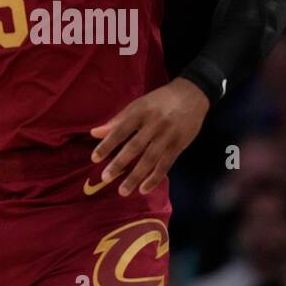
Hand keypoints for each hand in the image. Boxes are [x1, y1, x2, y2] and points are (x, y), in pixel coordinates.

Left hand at [89, 78, 209, 195]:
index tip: (95, 158)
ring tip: (123, 191)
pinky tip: (144, 189)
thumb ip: (117, 120)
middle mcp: (154, 125)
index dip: (107, 144)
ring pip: (150, 159)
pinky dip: (155, 178)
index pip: (121, 130)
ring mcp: (167, 136)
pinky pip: (165, 165)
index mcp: (140, 112)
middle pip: (135, 147)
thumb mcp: (138, 105)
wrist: (192, 94)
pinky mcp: (178, 145)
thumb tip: (94, 133)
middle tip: (106, 178)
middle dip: (119, 163)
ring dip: (136, 176)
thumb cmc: (160, 101)